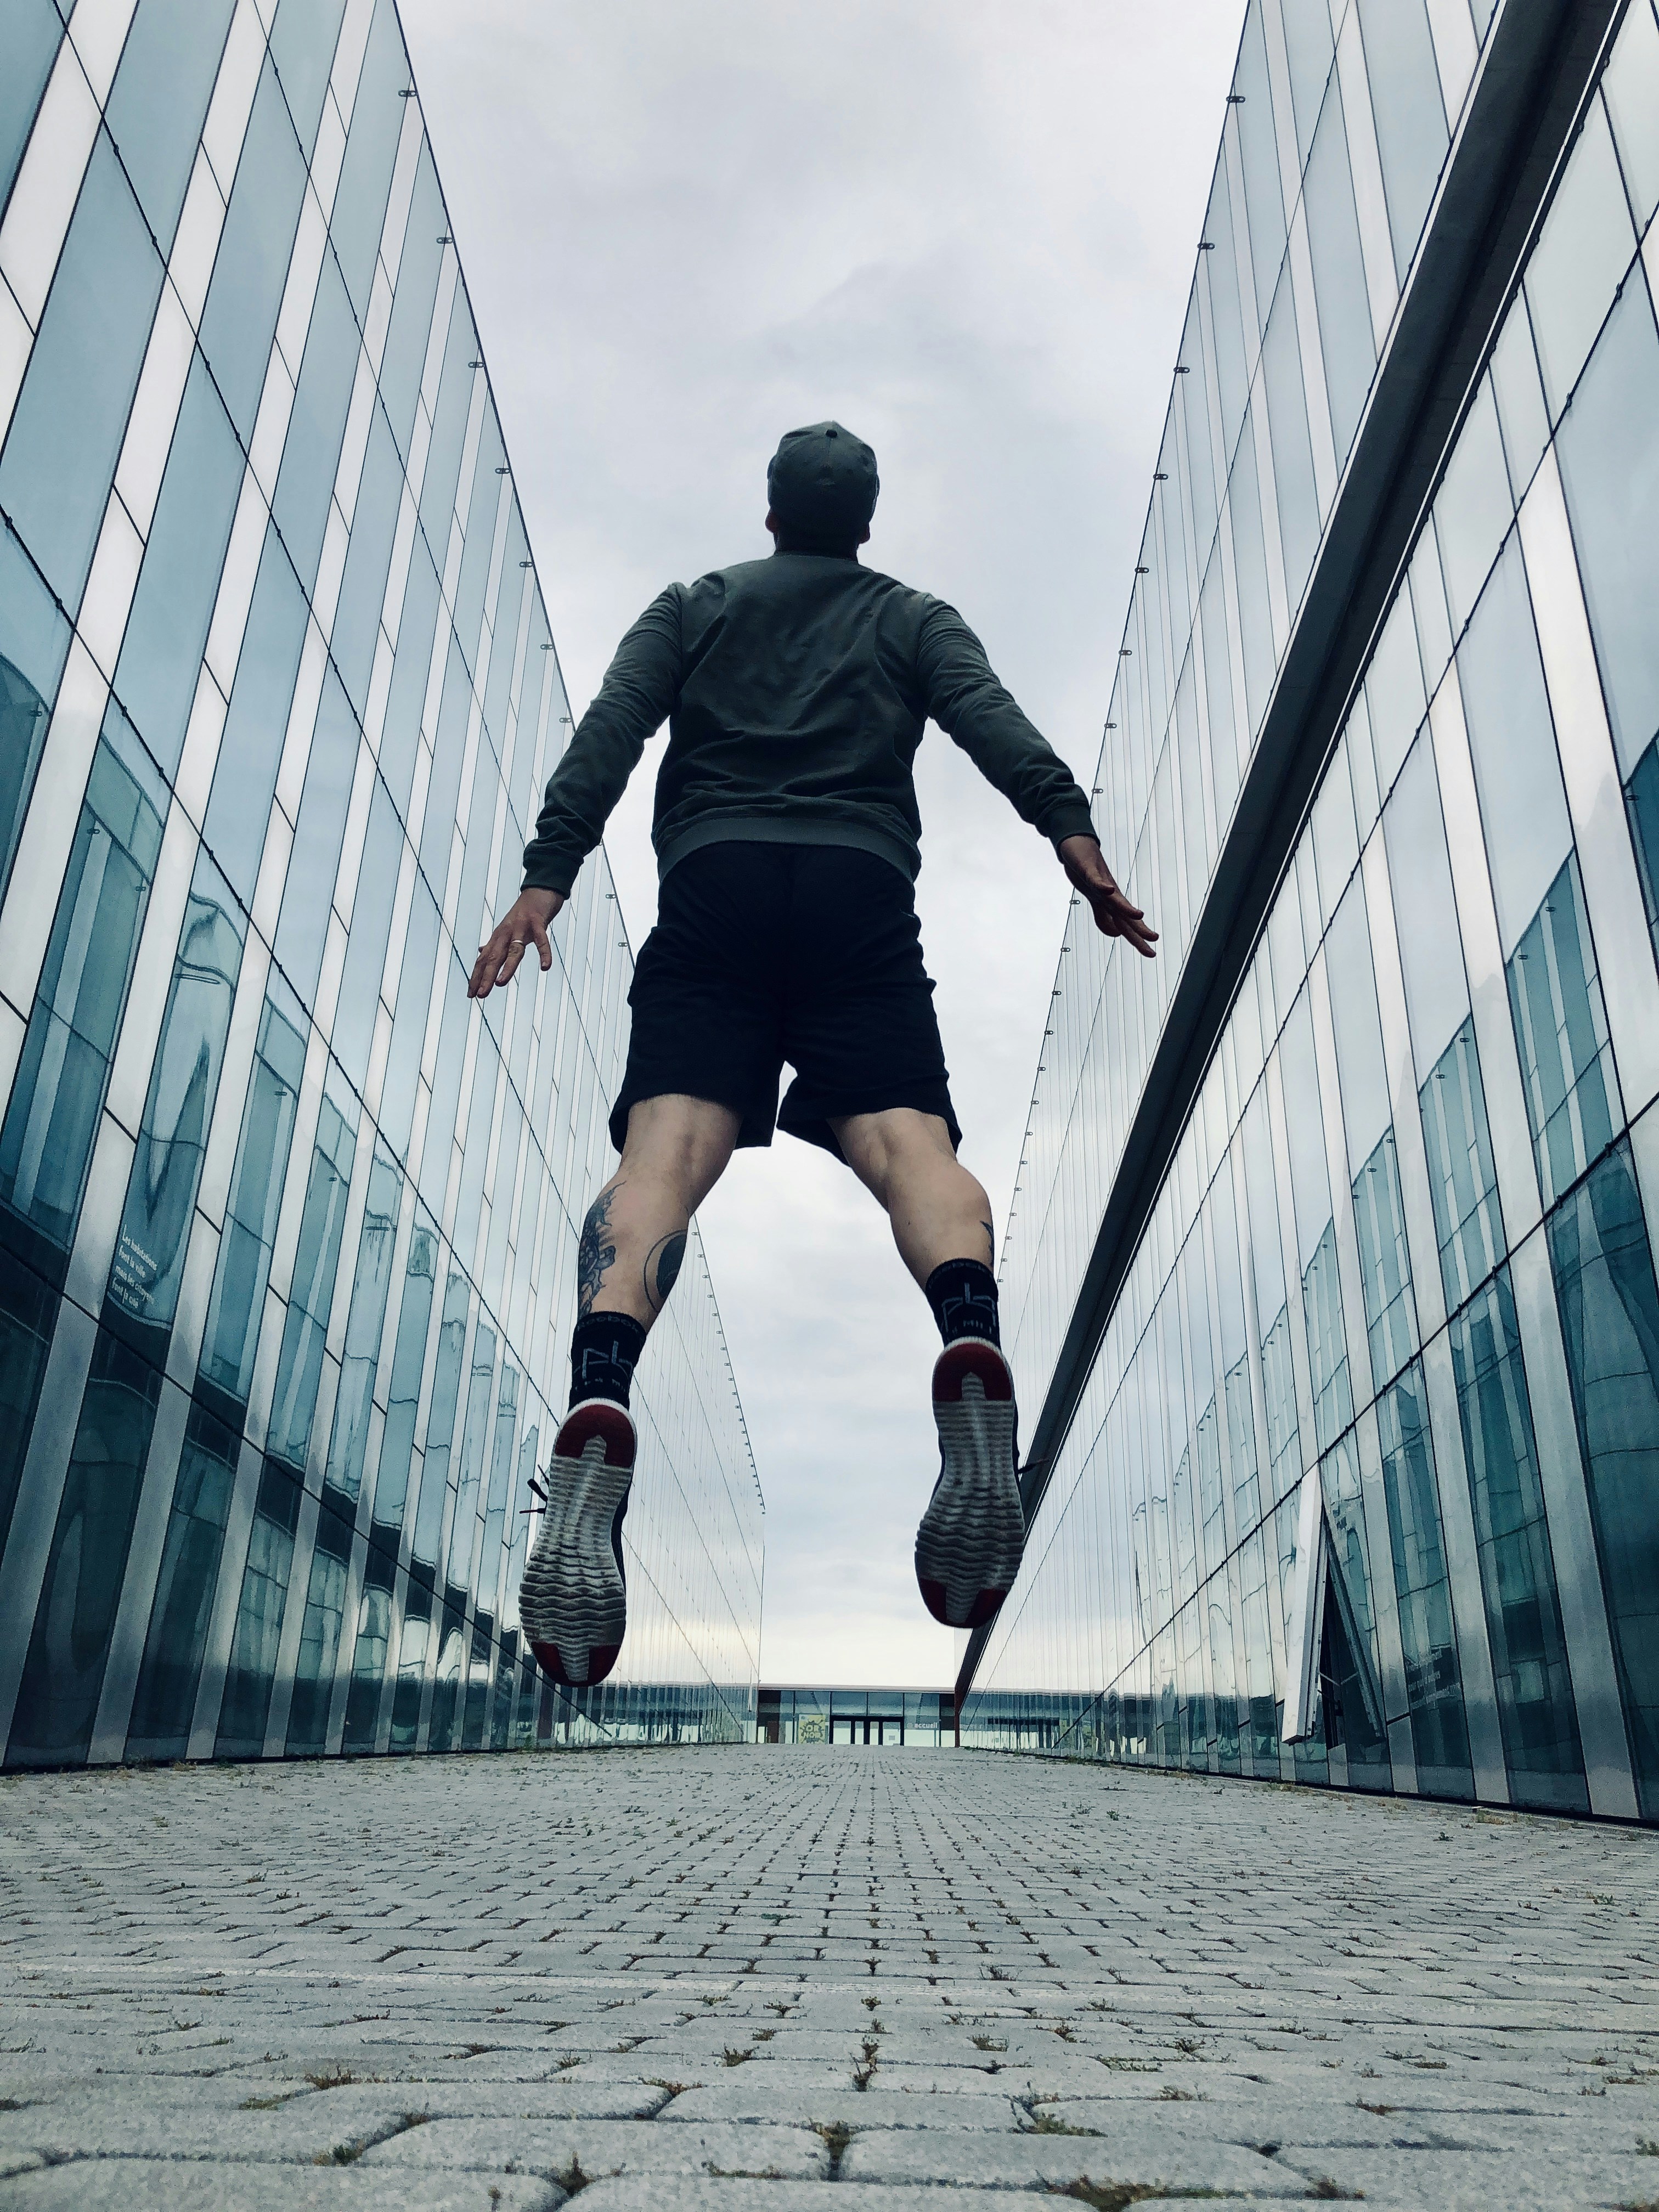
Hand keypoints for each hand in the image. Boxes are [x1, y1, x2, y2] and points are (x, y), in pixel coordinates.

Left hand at [468, 887, 563, 998]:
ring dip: (506, 967)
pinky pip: (541, 940)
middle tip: (480, 994)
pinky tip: (545, 967)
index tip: (470, 994)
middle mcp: (506, 932)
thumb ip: (495, 943)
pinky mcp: (537, 922)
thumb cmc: (524, 913)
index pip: (484, 959)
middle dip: (486, 976)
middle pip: (494, 957)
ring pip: (513, 950)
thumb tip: (480, 952)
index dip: (477, 976)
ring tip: (500, 984)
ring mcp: (521, 926)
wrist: (539, 890)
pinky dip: (544, 953)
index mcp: (499, 936)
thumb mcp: (507, 929)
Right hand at [1058, 835, 1157, 956]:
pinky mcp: (1088, 870)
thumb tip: (1116, 935)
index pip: (1127, 925)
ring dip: (1126, 907)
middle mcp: (1110, 894)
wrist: (1078, 845)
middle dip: (1139, 929)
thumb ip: (1104, 918)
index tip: (1151, 954)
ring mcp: (1100, 882)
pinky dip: (1102, 886)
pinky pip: (1095, 879)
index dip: (1138, 939)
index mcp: (1111, 903)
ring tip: (1139, 916)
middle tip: (1154, 939)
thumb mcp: (1095, 900)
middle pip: (1125, 915)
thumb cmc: (1087, 872)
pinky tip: (1107, 890)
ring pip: (1114, 897)